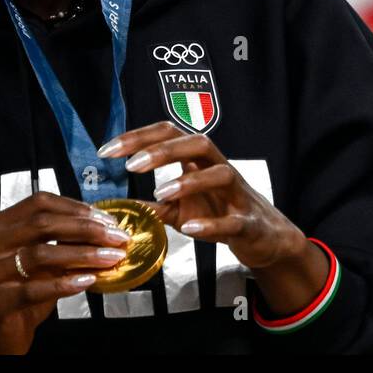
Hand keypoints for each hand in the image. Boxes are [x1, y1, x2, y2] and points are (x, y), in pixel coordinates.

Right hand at [0, 192, 133, 353]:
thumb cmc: (23, 288)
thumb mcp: (44, 258)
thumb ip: (64, 239)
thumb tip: (106, 227)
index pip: (40, 203)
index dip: (76, 208)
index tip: (106, 219)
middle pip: (42, 224)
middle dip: (86, 229)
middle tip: (116, 237)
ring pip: (41, 254)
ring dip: (83, 254)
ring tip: (111, 257)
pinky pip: (34, 288)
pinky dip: (65, 283)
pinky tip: (87, 280)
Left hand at [101, 126, 309, 270]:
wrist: (264, 237)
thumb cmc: (222, 214)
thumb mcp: (181, 211)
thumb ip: (154, 207)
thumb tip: (119, 207)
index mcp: (199, 162)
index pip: (170, 134)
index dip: (138, 138)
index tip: (108, 151)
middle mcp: (219, 169)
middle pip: (197, 143)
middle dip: (163, 150)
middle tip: (131, 165)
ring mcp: (236, 194)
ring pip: (220, 173)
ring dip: (189, 181)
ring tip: (160, 193)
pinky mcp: (247, 222)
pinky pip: (232, 220)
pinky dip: (211, 224)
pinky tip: (190, 228)